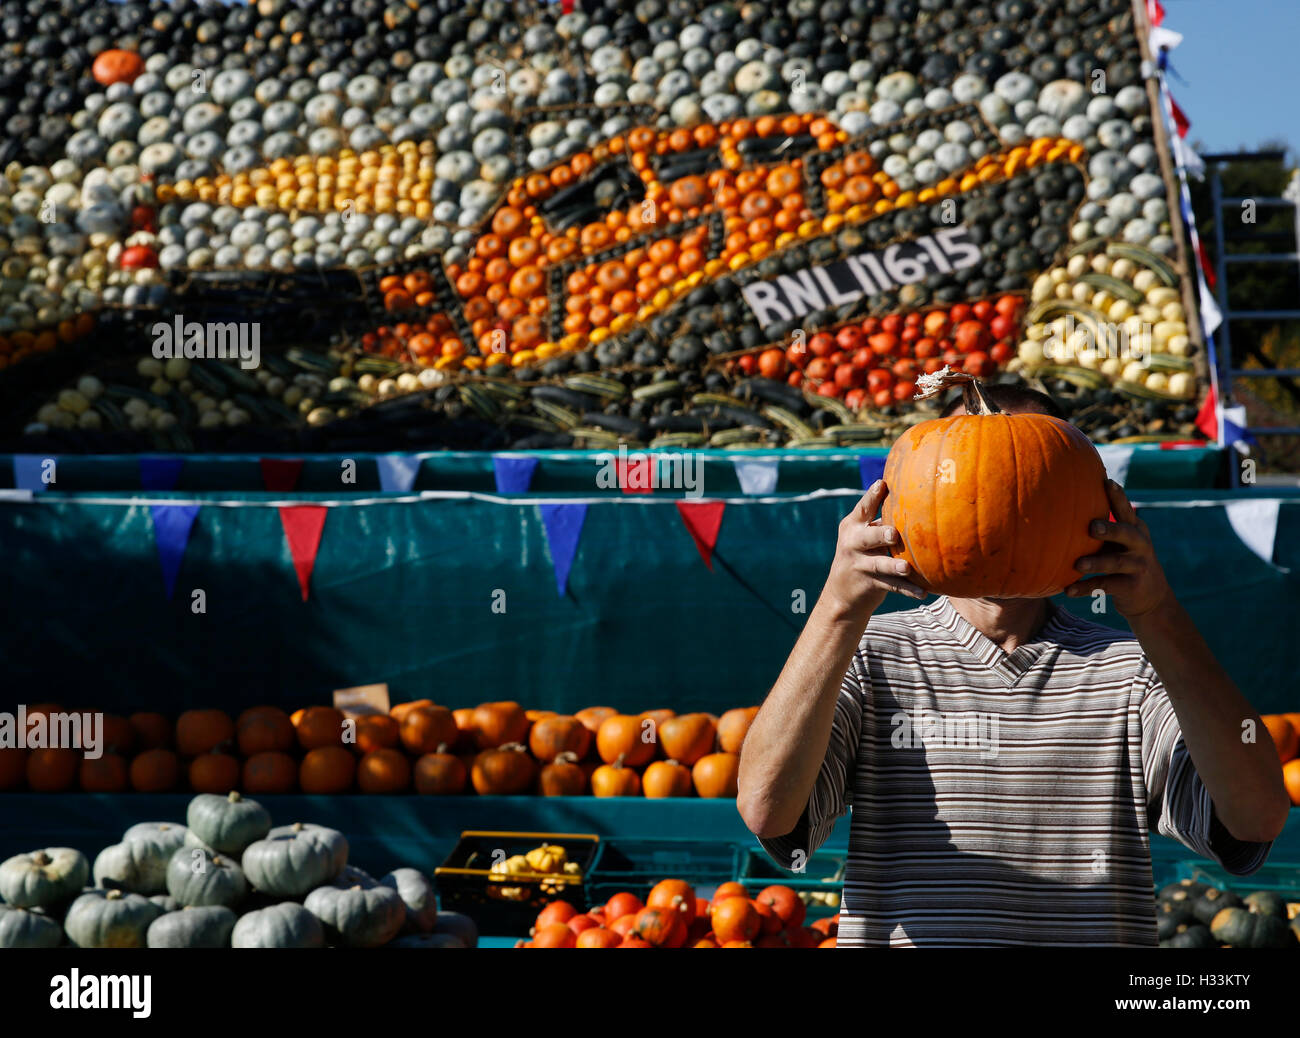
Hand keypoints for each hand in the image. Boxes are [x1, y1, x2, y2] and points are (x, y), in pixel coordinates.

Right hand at [821, 479, 925, 622]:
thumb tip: (916, 495)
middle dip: (880, 534)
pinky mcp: (869, 584)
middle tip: (893, 534)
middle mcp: (853, 543)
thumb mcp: (864, 535)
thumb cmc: (863, 553)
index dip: (872, 497)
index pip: (863, 509)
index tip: (882, 484)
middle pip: (867, 537)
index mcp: (853, 526)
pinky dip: (907, 590)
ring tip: (906, 568)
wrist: (841, 593)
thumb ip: (881, 520)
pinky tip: (922, 593)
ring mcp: (859, 565)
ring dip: (893, 565)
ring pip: (879, 564)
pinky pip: (891, 586)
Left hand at [1066, 479, 1172, 618]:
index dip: (1118, 496)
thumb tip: (1064, 502)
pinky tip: (1068, 590)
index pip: (1125, 510)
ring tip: (1078, 564)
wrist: (1151, 596)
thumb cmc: (1124, 559)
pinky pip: (1106, 586)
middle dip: (1110, 529)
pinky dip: (1086, 588)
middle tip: (1092, 526)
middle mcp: (1139, 544)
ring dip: (1096, 563)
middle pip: (1126, 533)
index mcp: (1134, 528)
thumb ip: (1102, 525)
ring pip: (1116, 562)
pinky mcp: (1131, 586)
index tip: (1107, 481)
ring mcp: (1137, 565)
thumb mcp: (1119, 541)